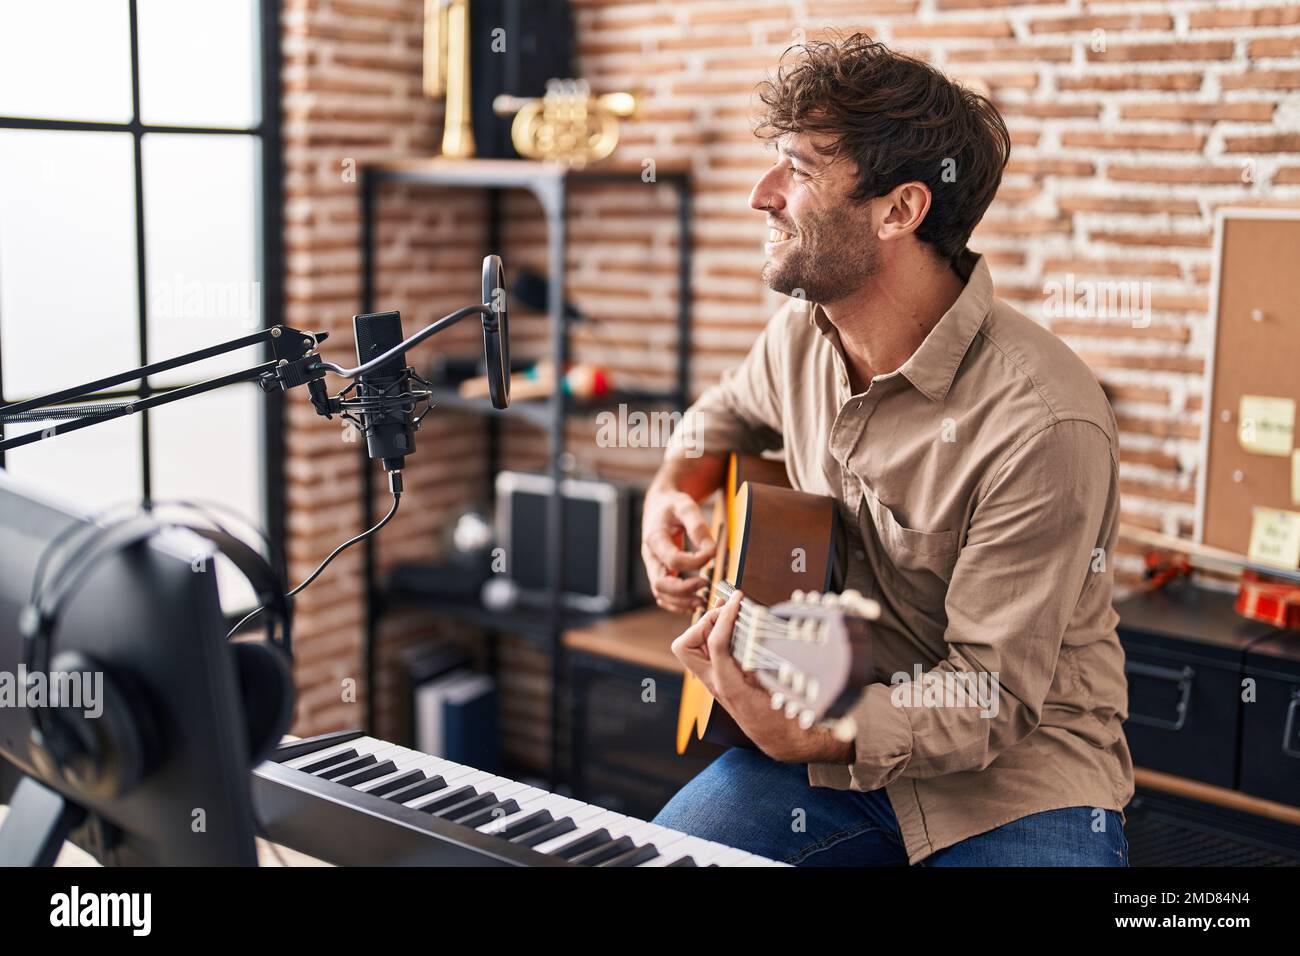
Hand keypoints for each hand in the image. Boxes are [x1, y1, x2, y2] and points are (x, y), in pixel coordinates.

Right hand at [641, 487, 714, 613]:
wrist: (659, 504)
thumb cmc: (673, 504)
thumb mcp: (686, 506)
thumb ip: (698, 527)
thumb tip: (712, 551)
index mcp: (654, 538)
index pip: (673, 560)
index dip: (695, 562)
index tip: (712, 555)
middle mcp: (650, 556)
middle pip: (660, 584)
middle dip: (683, 591)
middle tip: (706, 585)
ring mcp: (652, 566)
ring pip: (660, 594)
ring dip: (680, 602)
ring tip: (702, 601)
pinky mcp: (658, 571)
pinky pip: (663, 595)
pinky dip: (676, 603)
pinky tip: (693, 603)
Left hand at [671, 589, 854, 764]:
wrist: (780, 740)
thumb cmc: (785, 717)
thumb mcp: (785, 690)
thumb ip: (778, 665)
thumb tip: (780, 632)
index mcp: (732, 687)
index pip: (716, 645)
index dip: (725, 618)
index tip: (739, 598)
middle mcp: (716, 684)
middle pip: (684, 646)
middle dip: (703, 623)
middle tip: (729, 611)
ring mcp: (714, 681)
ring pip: (689, 647)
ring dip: (705, 626)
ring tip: (728, 611)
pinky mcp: (719, 677)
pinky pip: (705, 649)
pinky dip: (713, 632)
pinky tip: (731, 620)